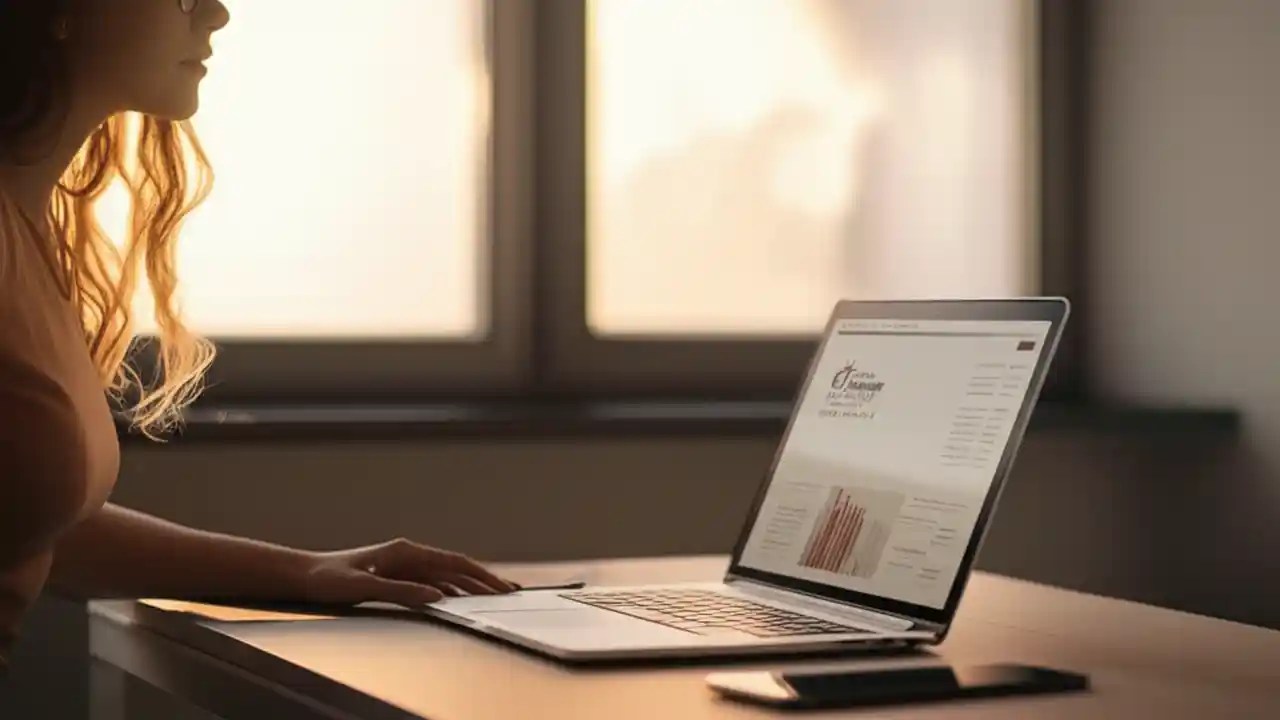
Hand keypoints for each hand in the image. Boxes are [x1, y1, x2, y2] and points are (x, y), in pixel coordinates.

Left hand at [298, 538, 517, 608]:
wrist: (306, 575)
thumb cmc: (329, 578)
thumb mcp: (364, 587)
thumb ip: (400, 590)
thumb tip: (436, 596)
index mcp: (405, 551)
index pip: (453, 562)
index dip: (480, 574)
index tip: (501, 585)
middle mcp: (409, 555)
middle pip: (456, 567)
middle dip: (484, 579)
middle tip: (511, 591)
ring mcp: (404, 565)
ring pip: (446, 575)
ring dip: (470, 586)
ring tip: (494, 596)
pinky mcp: (397, 576)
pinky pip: (432, 583)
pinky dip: (452, 591)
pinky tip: (461, 600)